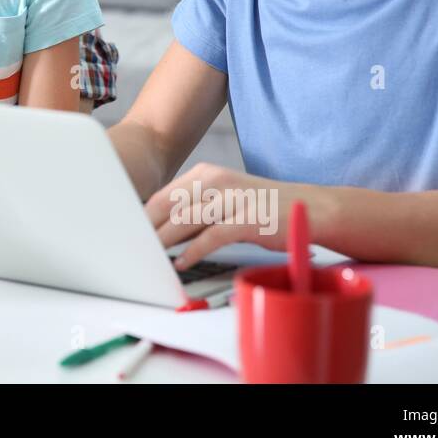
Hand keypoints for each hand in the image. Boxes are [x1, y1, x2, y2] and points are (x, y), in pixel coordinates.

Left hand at [144, 162, 324, 270]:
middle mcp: (215, 182)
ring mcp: (231, 199)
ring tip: (150, 258)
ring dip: (164, 242)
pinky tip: (181, 263)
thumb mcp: (223, 198)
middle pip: (168, 206)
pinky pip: (210, 237)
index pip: (163, 195)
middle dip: (148, 230)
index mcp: (205, 174)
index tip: (129, 234)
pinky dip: (192, 251)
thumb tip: (160, 229)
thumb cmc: (261, 207)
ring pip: (185, 221)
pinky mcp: (246, 218)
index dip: (143, 216)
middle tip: (132, 249)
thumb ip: (194, 208)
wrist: (308, 208)